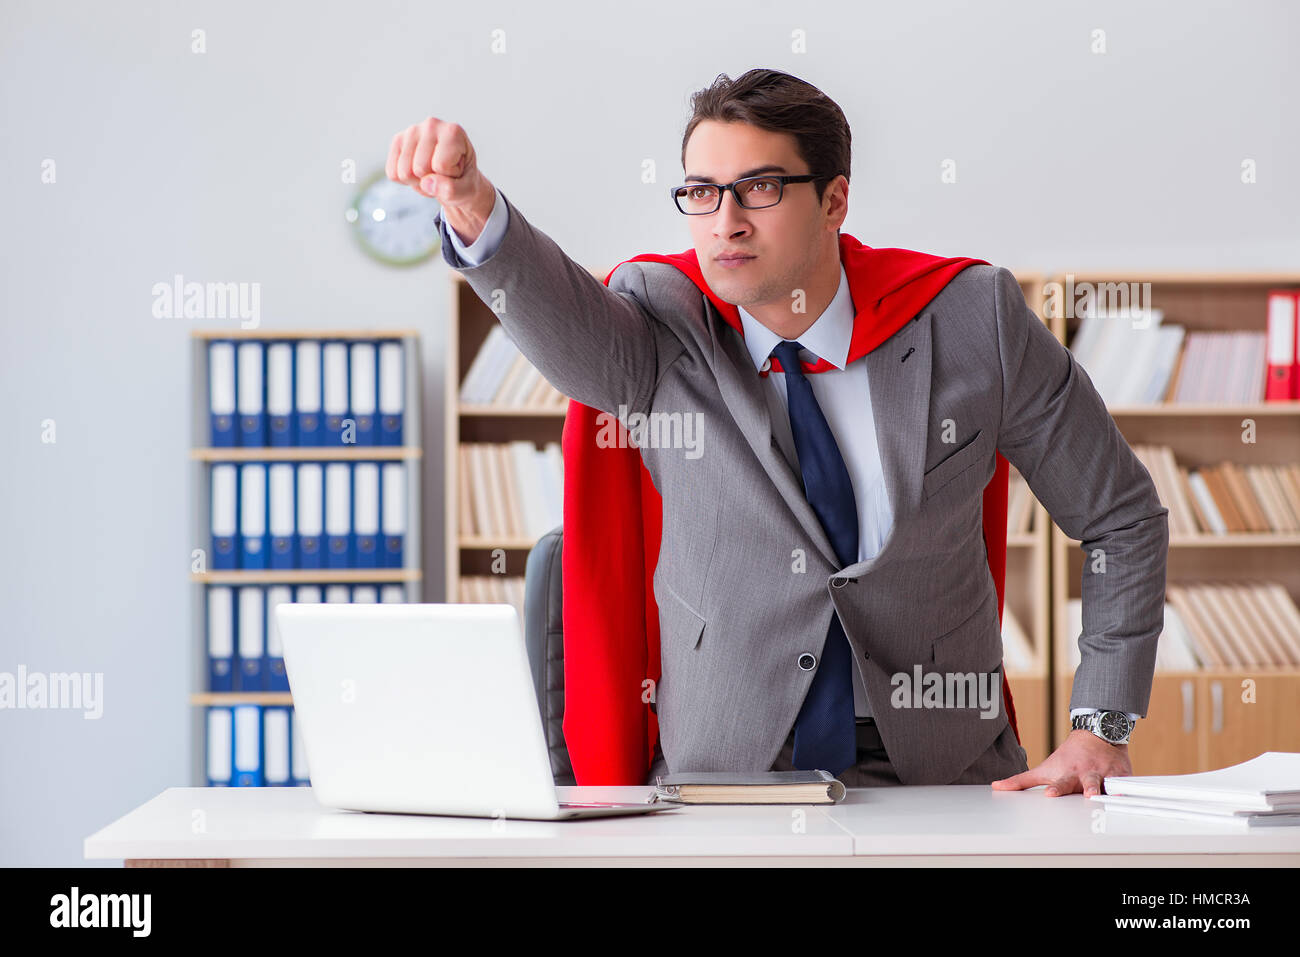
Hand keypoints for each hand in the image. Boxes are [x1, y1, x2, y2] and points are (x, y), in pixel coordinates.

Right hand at [385, 116, 491, 219]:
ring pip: (404, 173)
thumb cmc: (463, 181)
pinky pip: (392, 174)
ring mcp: (412, 131)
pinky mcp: (398, 141)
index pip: (441, 166)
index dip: (448, 176)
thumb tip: (427, 183)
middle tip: (442, 173)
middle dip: (431, 179)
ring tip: (432, 172)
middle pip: (419, 169)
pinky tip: (419, 171)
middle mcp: (431, 125)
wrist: (455, 176)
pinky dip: (405, 181)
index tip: (456, 170)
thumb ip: (451, 190)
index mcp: (453, 132)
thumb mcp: (465, 191)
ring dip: (418, 181)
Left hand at [991, 729, 1131, 796]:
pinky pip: (1130, 783)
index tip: (1050, 794)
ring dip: (1113, 788)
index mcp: (1068, 775)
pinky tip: (1137, 792)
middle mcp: (1087, 774)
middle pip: (1088, 783)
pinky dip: (1133, 787)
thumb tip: (996, 787)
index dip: (1056, 790)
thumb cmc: (1068, 757)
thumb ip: (1022, 780)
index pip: (1060, 784)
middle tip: (1088, 795)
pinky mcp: (1123, 775)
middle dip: (1089, 788)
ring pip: (1111, 784)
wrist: (1096, 734)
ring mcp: (1106, 774)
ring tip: (1116, 795)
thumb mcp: (1045, 768)